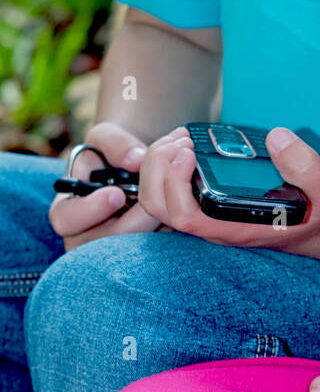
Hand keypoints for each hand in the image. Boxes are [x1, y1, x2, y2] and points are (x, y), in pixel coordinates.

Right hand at [50, 122, 161, 251]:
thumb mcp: (106, 137)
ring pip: (138, 249)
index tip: (117, 194)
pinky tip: (180, 204)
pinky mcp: (143, 254)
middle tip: (158, 196)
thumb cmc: (112, 153)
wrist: (137, 168)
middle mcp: (87, 237)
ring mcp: (114, 250)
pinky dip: (172, 226)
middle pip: (108, 242)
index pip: (66, 220)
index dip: (90, 210)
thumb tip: (136, 160)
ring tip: (171, 193)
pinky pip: (159, 250)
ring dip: (158, 222)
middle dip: (138, 217)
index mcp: (69, 210)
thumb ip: (116, 143)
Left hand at [137, 125, 319, 250]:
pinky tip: (187, 143)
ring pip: (160, 199)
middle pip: (160, 207)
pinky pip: (172, 189)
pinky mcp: (211, 200)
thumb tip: (277, 138)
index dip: (174, 183)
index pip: (184, 216)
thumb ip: (307, 166)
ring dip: (159, 165)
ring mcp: (210, 213)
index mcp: (235, 227)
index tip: (189, 151)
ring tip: (183, 137)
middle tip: (182, 139)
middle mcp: (215, 224)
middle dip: (157, 168)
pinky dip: (168, 164)